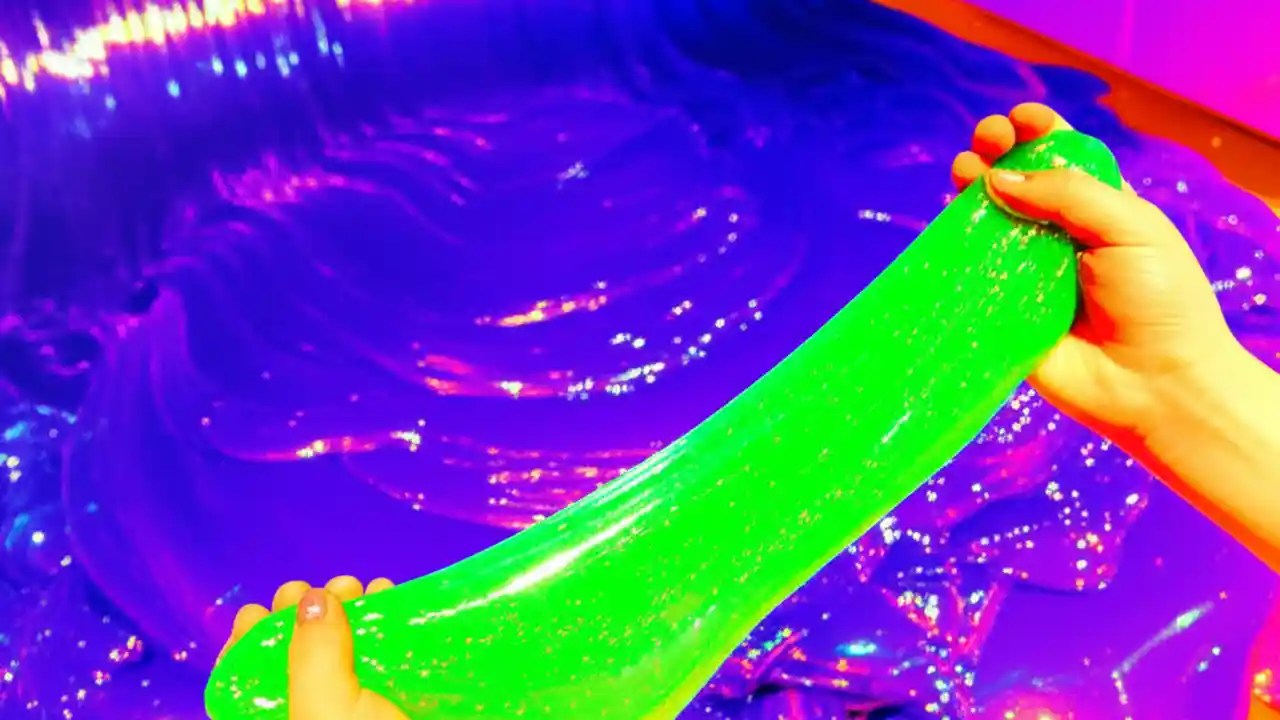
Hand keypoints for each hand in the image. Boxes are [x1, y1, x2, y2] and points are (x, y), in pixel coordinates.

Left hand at [218, 575, 408, 719]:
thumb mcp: (323, 708)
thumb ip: (312, 654)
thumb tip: (315, 598)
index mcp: (273, 716)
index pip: (244, 677)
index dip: (249, 640)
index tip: (260, 611)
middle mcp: (309, 708)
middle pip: (298, 653)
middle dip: (307, 613)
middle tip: (320, 592)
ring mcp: (350, 703)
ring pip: (343, 648)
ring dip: (350, 609)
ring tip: (360, 588)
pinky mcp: (392, 697)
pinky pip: (384, 653)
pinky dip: (386, 621)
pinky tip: (388, 595)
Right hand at [950, 103, 1236, 442]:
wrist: (1156, 384)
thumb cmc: (1161, 302)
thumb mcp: (1130, 227)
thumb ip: (1069, 195)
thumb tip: (999, 179)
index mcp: (1096, 209)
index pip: (1059, 159)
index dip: (1036, 132)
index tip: (1019, 118)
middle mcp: (1056, 237)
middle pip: (1013, 183)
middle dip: (994, 152)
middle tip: (985, 140)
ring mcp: (1026, 274)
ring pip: (985, 224)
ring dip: (968, 192)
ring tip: (961, 173)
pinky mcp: (1001, 312)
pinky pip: (969, 276)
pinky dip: (952, 250)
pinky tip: (946, 227)